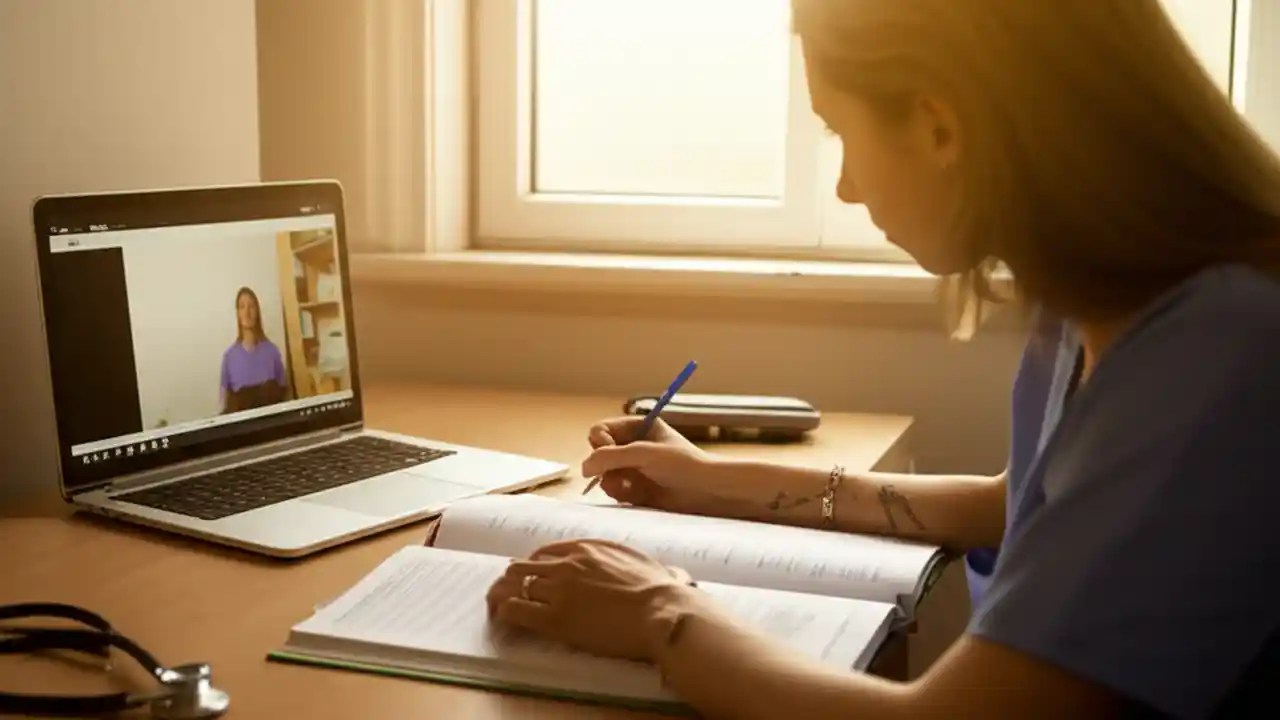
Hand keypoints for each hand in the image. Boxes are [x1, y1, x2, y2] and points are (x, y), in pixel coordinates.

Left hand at [485, 540, 697, 660]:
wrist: (660, 611)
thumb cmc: (663, 591)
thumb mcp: (652, 566)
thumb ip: (647, 568)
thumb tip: (674, 575)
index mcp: (588, 547)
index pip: (547, 551)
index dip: (536, 564)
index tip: (534, 575)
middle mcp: (568, 563)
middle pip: (525, 564)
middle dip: (516, 578)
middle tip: (513, 592)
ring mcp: (559, 589)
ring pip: (515, 583)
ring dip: (506, 593)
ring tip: (500, 606)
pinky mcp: (554, 617)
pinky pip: (516, 609)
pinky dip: (507, 612)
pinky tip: (505, 618)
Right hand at [583, 417, 758, 517]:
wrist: (706, 491)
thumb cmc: (681, 464)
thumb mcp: (644, 453)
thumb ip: (610, 456)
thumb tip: (584, 468)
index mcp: (637, 427)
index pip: (600, 430)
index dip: (600, 442)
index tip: (608, 452)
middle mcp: (632, 445)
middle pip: (597, 452)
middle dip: (604, 464)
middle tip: (619, 472)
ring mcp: (633, 467)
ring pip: (602, 473)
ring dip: (611, 480)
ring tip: (630, 485)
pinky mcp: (635, 488)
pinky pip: (613, 489)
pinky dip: (619, 492)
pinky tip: (636, 494)